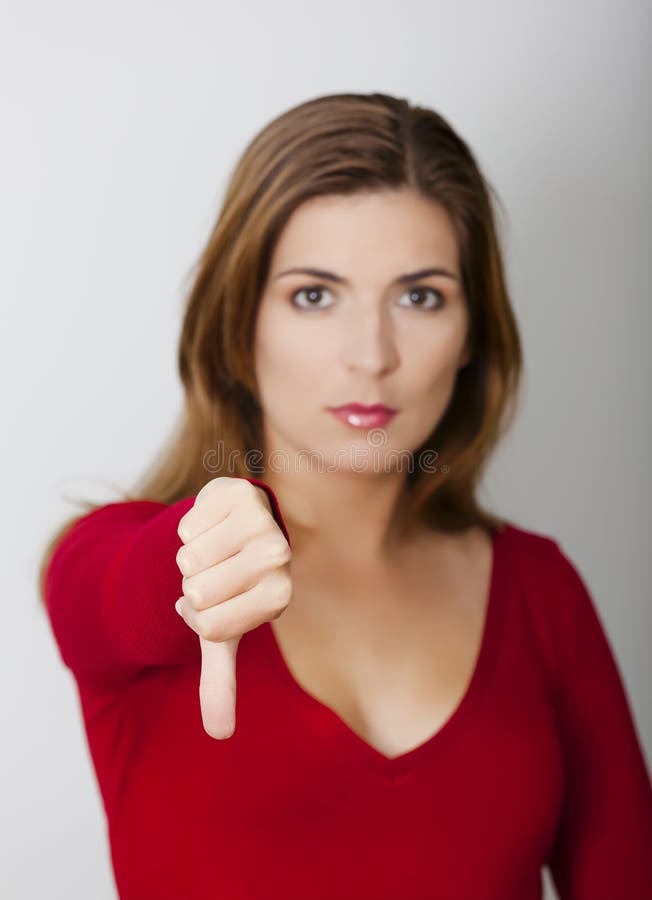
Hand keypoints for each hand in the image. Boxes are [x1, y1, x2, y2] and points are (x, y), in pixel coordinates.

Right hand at [174, 477, 291, 738]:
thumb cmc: (227, 584)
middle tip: (211, 574)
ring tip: (209, 551)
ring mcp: (264, 523)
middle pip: (199, 592)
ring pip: (191, 558)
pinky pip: (187, 525)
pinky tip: (208, 525)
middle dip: (191, 586)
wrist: (233, 527)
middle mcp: (280, 559)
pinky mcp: (241, 493)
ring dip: (187, 557)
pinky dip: (185, 529)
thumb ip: (221, 682)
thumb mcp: (221, 633)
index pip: (211, 626)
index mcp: (278, 598)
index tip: (215, 604)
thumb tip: (219, 735)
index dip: (198, 617)